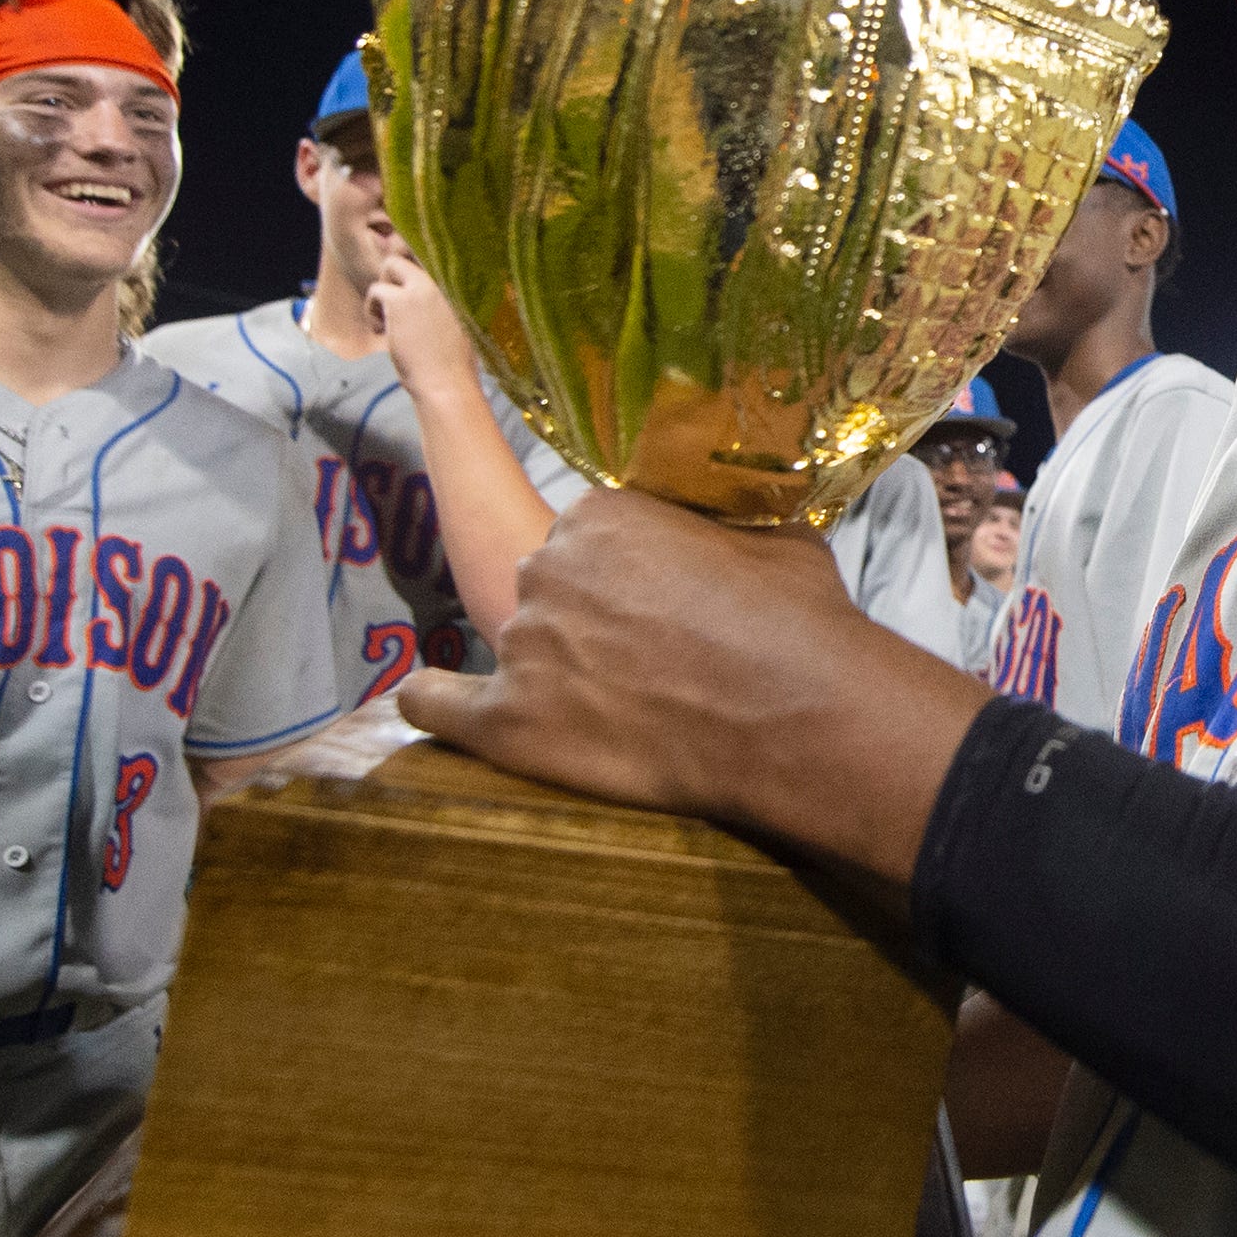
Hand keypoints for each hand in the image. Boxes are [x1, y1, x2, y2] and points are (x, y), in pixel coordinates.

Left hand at [366, 253, 477, 397]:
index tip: (408, 295)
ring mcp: (420, 288)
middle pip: (408, 256)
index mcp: (458, 286)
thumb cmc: (454, 365)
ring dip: (382, 296)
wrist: (447, 384)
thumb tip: (424, 300)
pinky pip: (375, 290)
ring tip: (387, 325)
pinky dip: (372, 309)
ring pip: (389, 267)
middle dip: (394, 279)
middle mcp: (441, 280)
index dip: (412, 273)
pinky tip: (381, 331)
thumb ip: (444, 304)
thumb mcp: (459, 325)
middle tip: (393, 307)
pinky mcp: (400, 301)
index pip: (429, 258)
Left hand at [398, 487, 990, 886]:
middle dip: (585, 619)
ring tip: (607, 709)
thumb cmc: (797, 622)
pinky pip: (437, 705)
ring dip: (549, 670)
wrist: (800, 715)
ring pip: (516, 644)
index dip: (625, 578)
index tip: (655, 607)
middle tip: (641, 661)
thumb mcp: (771, 537)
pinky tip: (437, 700)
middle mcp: (547, 565)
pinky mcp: (509, 722)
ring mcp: (522, 642)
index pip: (588, 539)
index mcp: (601, 514)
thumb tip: (726, 525)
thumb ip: (721, 524)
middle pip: (547, 588)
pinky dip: (436, 703)